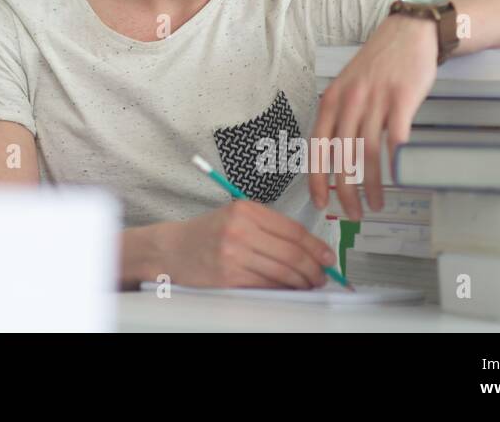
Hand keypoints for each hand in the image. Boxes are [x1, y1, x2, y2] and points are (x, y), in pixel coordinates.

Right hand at [152, 200, 336, 288]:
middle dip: (313, 268)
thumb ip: (267, 227)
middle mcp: (239, 230)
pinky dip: (282, 289)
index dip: (316, 246)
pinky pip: (266, 285)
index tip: (328, 256)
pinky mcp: (228, 277)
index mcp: (244, 210)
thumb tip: (307, 248)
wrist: (171, 249)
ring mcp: (233, 254)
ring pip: (282, 272)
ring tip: (309, 284)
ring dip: (302, 282)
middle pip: (291, 253)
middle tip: (322, 275)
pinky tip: (288, 289)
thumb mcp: (235, 216)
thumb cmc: (206, 233)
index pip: (292, 229)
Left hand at [307, 14, 438, 219]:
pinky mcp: (402, 98)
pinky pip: (396, 138)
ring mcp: (375, 99)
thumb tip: (334, 154)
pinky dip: (395, 163)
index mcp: (331, 99)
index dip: (317, 177)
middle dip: (345, 190)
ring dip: (371, 184)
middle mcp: (349, 100)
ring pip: (368, 152)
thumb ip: (340, 115)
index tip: (320, 201)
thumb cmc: (379, 64)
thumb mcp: (348, 86)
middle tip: (352, 213)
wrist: (409, 33)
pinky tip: (398, 180)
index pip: (317, 145)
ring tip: (376, 204)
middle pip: (342, 155)